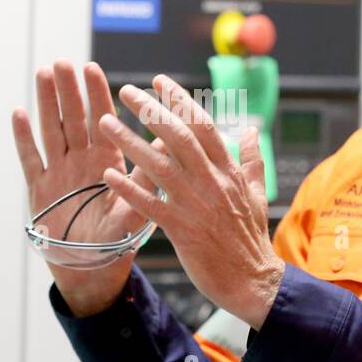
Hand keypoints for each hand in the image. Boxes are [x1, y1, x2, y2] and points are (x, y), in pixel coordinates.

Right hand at [11, 60, 160, 316]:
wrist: (91, 272)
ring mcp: (58, 172)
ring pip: (50, 130)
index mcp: (106, 161)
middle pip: (72, 118)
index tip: (92, 67)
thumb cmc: (117, 242)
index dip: (96, 94)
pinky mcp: (39, 189)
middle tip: (62, 61)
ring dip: (46, 103)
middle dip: (68, 90)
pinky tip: (19, 113)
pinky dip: (24, 137)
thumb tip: (169, 149)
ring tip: (42, 74)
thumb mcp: (135, 210)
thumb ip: (145, 180)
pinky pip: (30, 159)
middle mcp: (81, 161)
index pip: (101, 120)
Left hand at [97, 74, 283, 328]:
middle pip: (178, 136)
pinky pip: (150, 205)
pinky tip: (108, 175)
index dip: (180, 101)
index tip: (160, 81)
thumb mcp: (255, 193)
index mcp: (227, 171)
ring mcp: (196, 205)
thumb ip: (251, 159)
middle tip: (126, 91)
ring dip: (130, 142)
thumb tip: (250, 129)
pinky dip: (128, 189)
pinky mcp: (182, 230)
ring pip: (159, 165)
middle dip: (150, 110)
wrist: (253, 280)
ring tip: (106, 122)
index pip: (202, 125)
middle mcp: (211, 182)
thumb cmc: (250, 239)